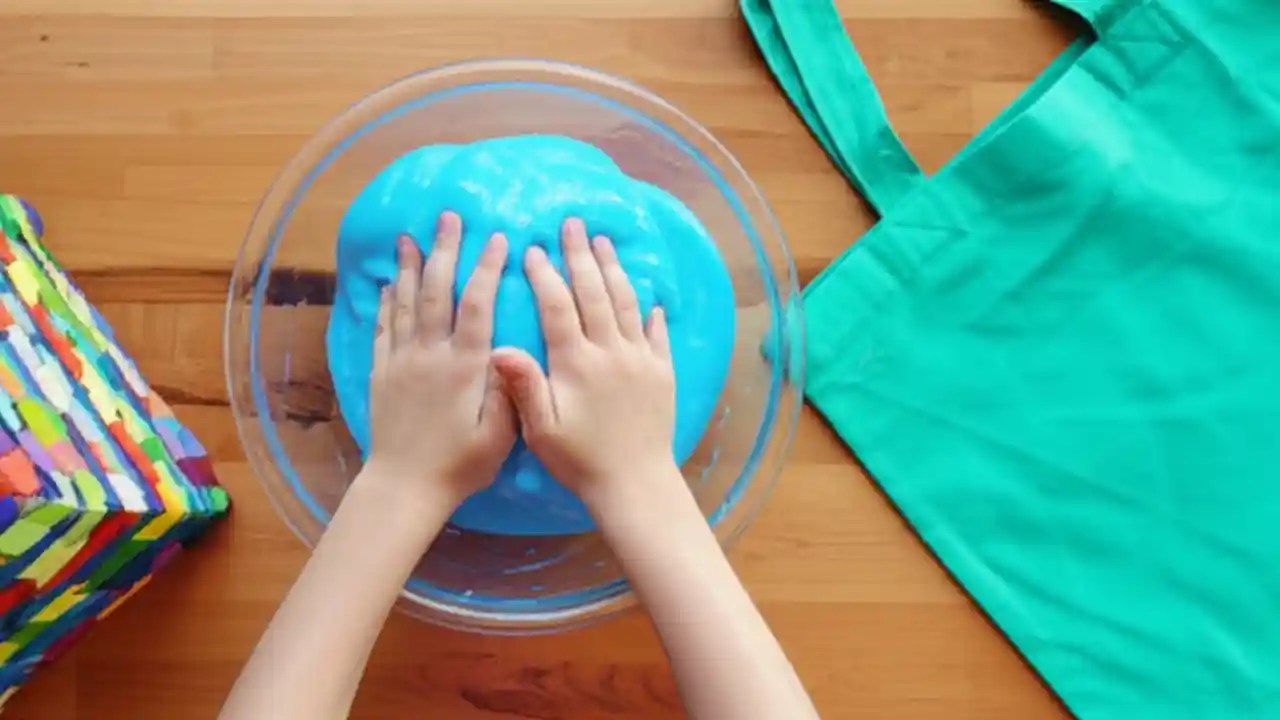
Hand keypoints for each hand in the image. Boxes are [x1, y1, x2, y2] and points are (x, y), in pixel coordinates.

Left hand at [365, 212, 515, 505]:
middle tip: (449, 217)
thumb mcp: (498, 435)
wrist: (405, 487)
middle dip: (444, 251)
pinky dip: (386, 302)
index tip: (497, 239)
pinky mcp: (382, 374)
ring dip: (410, 266)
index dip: (487, 268)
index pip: (478, 305)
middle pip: (437, 291)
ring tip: (411, 236)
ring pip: (405, 303)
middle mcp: (430, 355)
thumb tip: (512, 348)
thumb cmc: (460, 465)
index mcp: (465, 367)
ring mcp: (402, 362)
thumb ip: (507, 390)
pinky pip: (382, 328)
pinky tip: (389, 283)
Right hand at [491, 217, 678, 508]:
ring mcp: (640, 359)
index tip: (533, 249)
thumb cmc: (580, 459)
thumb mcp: (540, 428)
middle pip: (594, 293)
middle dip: (581, 255)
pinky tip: (649, 298)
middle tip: (572, 224)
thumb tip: (499, 347)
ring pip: (626, 303)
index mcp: (576, 363)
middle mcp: (610, 352)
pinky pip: (658, 333)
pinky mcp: (662, 372)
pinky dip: (652, 312)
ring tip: (604, 241)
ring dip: (613, 269)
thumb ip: (523, 385)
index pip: (557, 307)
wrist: (634, 483)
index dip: (544, 276)